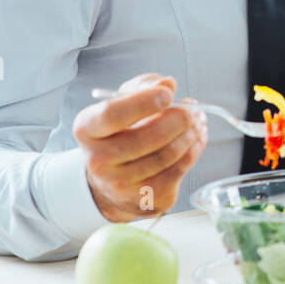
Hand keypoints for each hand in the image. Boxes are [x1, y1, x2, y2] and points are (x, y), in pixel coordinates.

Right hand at [73, 72, 208, 221]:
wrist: (112, 180)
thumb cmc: (120, 132)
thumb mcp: (124, 102)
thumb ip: (143, 86)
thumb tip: (167, 84)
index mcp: (87, 130)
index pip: (112, 115)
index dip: (143, 102)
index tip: (167, 94)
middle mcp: (98, 161)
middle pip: (147, 137)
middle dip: (179, 119)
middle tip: (192, 110)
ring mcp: (120, 184)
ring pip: (167, 155)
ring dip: (190, 134)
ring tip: (197, 122)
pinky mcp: (144, 199)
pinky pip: (177, 171)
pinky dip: (193, 151)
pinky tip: (195, 140)